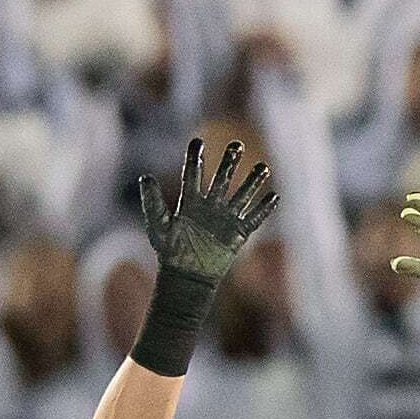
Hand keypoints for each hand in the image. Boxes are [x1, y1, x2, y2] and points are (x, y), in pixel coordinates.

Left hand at [137, 138, 279, 287]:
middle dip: (229, 162)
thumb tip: (145, 177)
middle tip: (236, 145)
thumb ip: (152, 202)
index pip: (193, 174)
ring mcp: (225, 219)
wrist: (186, 276)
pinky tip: (274, 197)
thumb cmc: (170, 252)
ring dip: (252, 182)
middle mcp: (210, 206)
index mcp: (190, 202)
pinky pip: (253, 219)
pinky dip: (263, 209)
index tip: (197, 141)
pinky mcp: (237, 234)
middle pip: (222, 179)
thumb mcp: (159, 225)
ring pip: (242, 196)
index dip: (195, 157)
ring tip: (263, 167)